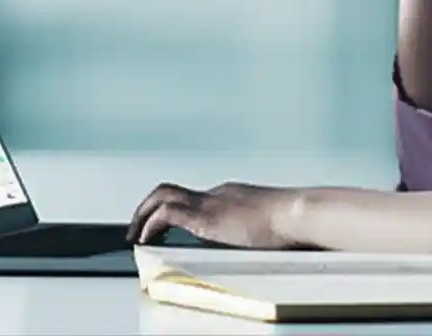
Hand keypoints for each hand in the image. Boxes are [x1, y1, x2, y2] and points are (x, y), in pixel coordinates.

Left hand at [126, 181, 302, 248]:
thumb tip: (262, 241)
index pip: (193, 197)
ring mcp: (210, 201)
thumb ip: (258, 228)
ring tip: (134, 235)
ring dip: (142, 215)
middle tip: (138, 227)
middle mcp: (216, 193)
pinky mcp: (205, 216)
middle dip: (148, 207)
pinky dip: (150, 225)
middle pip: (171, 190)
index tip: (164, 228)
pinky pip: (165, 213)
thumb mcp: (270, 225)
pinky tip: (146, 240)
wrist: (297, 213)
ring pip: (162, 195)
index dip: (174, 212)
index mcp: (230, 194)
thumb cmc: (293, 222)